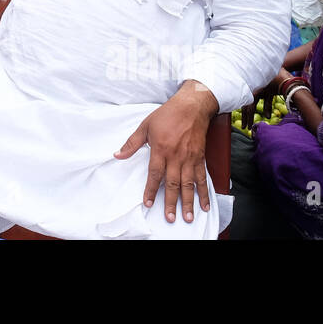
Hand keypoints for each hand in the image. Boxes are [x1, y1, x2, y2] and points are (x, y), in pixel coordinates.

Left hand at [114, 81, 216, 223]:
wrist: (192, 106)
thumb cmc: (168, 114)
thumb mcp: (145, 125)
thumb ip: (132, 143)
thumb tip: (118, 154)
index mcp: (160, 149)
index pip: (154, 174)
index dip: (150, 190)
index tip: (148, 203)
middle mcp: (176, 156)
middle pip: (172, 184)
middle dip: (170, 203)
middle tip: (170, 218)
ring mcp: (190, 158)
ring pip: (188, 185)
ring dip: (188, 202)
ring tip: (187, 217)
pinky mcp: (200, 158)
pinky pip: (202, 178)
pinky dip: (204, 192)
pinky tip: (204, 204)